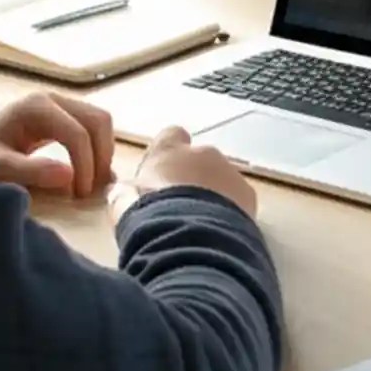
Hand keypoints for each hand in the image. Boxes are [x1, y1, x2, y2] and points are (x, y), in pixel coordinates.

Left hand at [0, 91, 114, 197]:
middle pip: (98, 121)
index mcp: (37, 106)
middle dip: (101, 156)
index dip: (86, 164)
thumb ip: (30, 170)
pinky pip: (95, 124)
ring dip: (104, 151)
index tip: (82, 193)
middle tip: (92, 187)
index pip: (77, 133)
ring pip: (102, 121)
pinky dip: (100, 146)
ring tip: (93, 180)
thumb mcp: (0, 165)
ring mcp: (64, 101)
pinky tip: (90, 168)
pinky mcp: (69, 110)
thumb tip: (69, 176)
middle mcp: (55, 98)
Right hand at [108, 126, 257, 224]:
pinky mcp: (248, 195)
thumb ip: (126, 190)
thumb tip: (122, 192)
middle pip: (199, 159)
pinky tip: (219, 232)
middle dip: (193, 177)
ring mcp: (229, 172)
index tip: (162, 171)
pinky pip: (238, 200)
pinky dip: (230, 212)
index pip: (171, 135)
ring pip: (221, 179)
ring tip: (200, 224)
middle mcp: (202, 153)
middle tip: (180, 206)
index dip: (167, 152)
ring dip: (213, 195)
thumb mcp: (123, 201)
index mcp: (169, 149)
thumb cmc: (147, 214)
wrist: (188, 235)